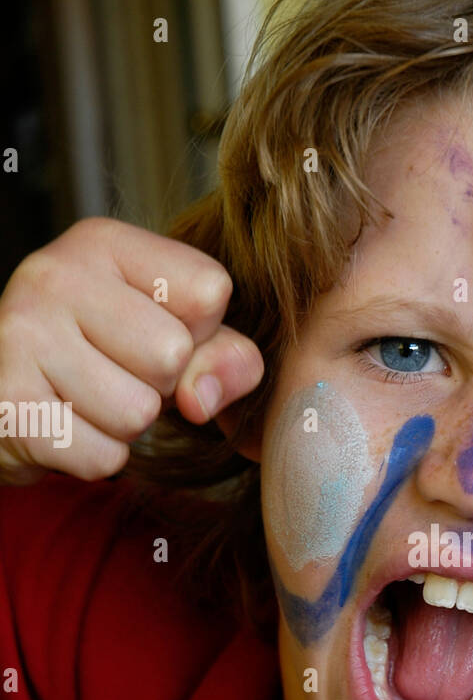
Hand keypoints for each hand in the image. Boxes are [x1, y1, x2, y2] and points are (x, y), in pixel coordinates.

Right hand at [0, 216, 262, 482]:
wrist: (4, 397)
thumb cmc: (99, 358)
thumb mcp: (172, 335)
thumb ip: (223, 355)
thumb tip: (206, 397)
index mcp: (104, 243)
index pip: (209, 290)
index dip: (199, 332)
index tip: (151, 331)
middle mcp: (56, 274)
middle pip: (174, 356)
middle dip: (159, 385)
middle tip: (115, 373)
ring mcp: (24, 336)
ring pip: (138, 413)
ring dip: (125, 425)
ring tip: (87, 399)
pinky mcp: (11, 404)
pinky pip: (102, 456)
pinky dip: (94, 456)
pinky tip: (65, 425)